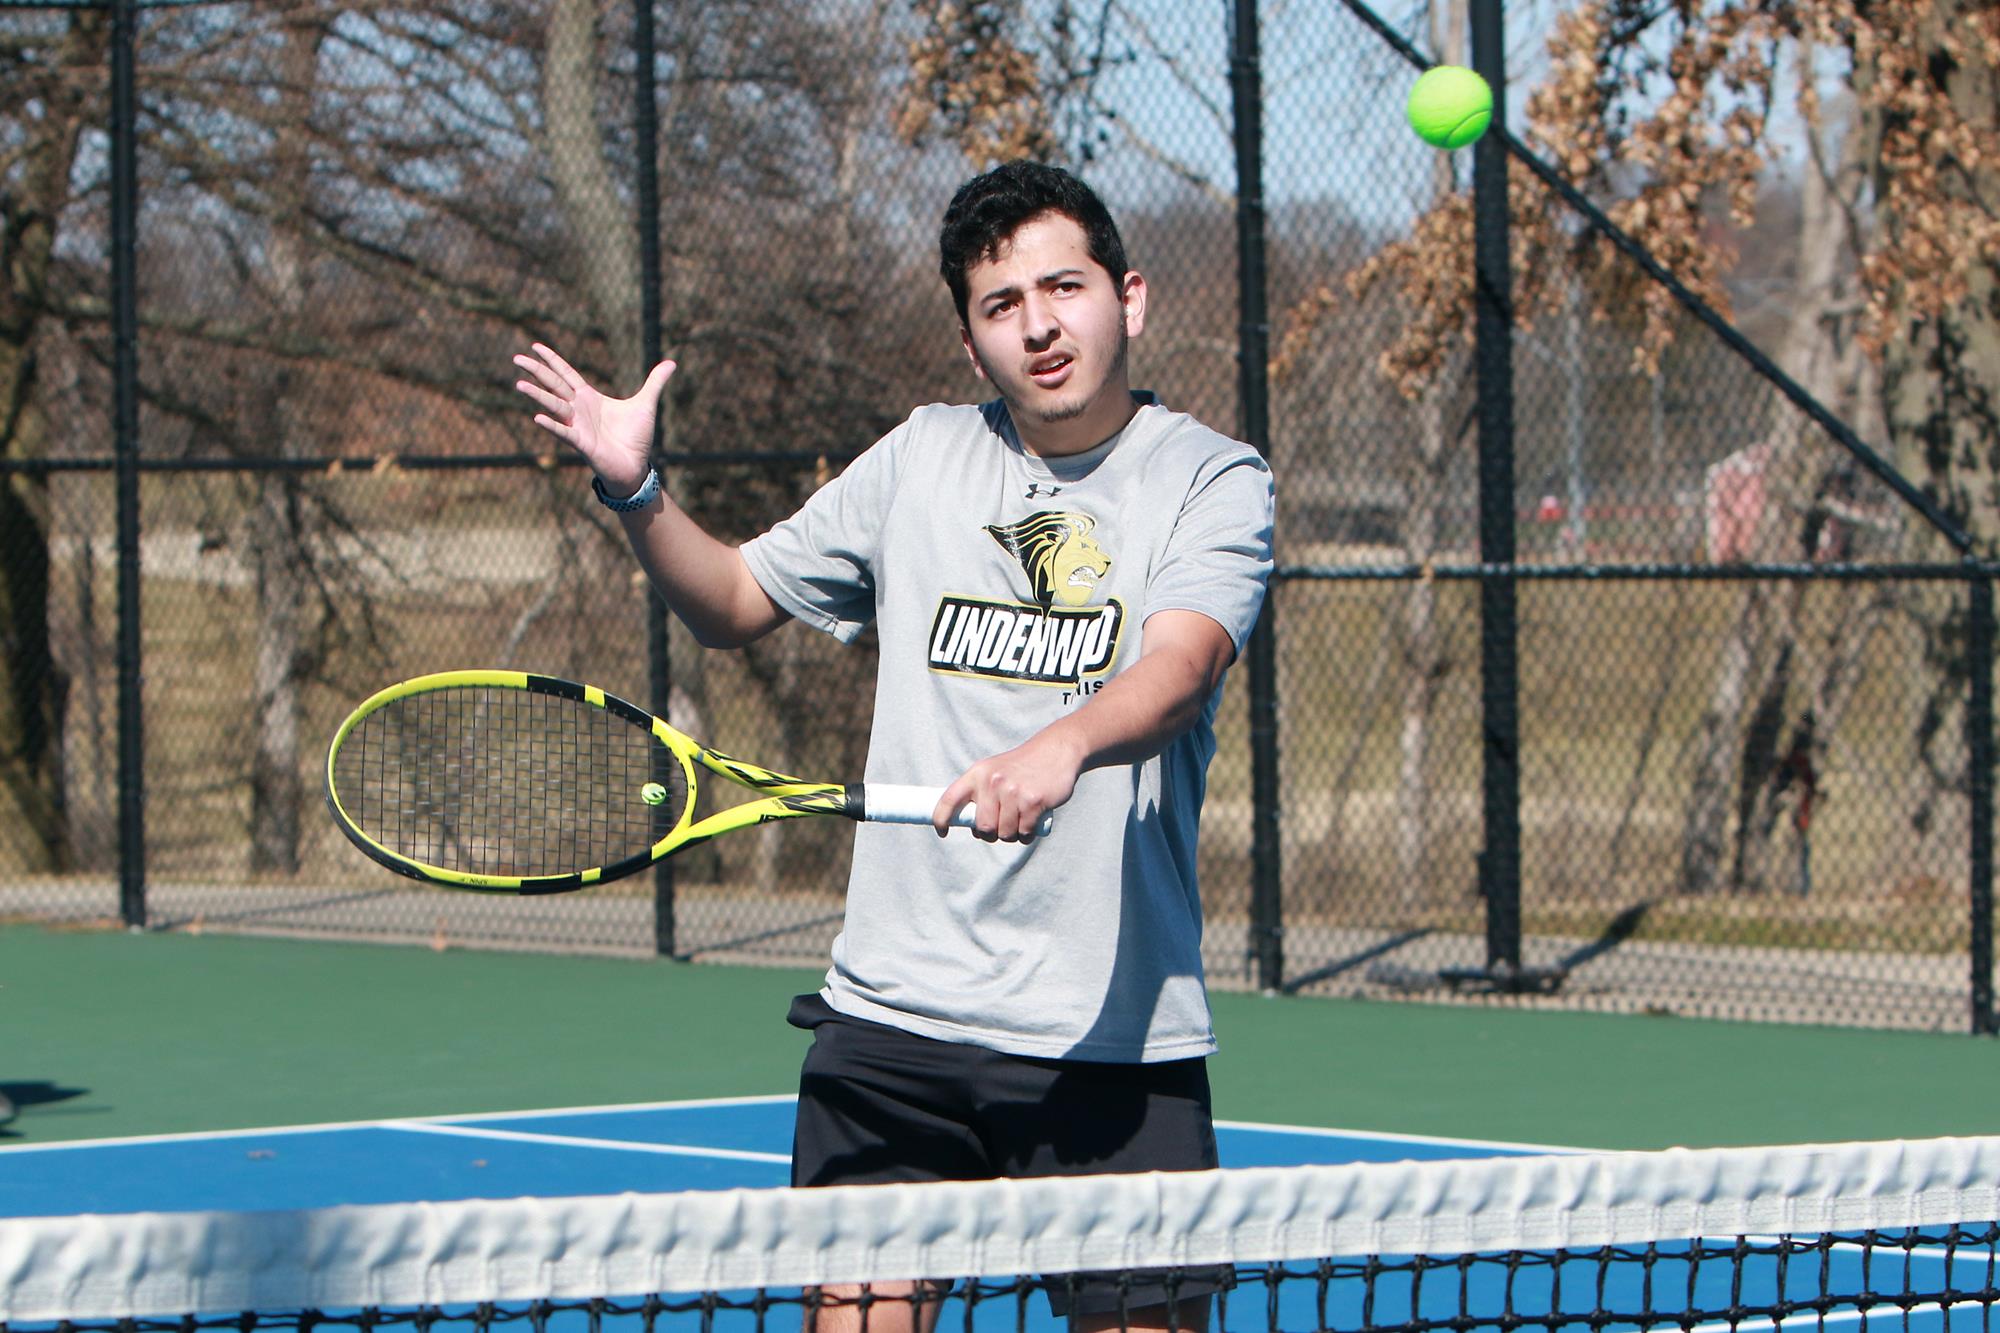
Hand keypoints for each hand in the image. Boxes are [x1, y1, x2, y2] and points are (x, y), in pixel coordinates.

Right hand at [513, 342, 674, 494]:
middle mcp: (578, 409)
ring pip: (554, 405)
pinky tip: (537, 417)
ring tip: (519, 384)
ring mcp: (577, 425)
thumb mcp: (646, 404)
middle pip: (553, 385)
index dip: (552, 360)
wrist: (635, 466)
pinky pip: (564, 432)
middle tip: (516, 358)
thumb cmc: (636, 438)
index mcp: (589, 398)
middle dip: (536, 371)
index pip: (566, 374)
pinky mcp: (581, 443)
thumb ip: (655, 382)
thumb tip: (672, 363)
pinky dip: (552, 426)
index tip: (535, 345)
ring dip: (537, 395)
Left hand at [932, 730, 1084, 842]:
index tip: (942, 832)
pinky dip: (1027, 835)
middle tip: (1001, 826)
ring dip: (1012, 834)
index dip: (941, 818)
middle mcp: (993, 782)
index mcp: (978, 773)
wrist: (1056, 750)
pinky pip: (1024, 834)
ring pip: (1005, 834)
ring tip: (1020, 819)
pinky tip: (1032, 822)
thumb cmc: (1022, 766)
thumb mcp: (994, 770)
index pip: (950, 799)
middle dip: (991, 834)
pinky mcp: (1034, 802)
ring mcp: (1014, 792)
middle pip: (983, 828)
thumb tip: (971, 825)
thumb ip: (980, 793)